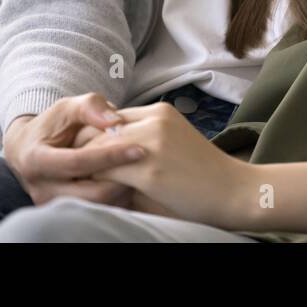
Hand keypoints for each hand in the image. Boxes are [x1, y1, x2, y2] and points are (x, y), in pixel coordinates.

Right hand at [1, 92, 140, 207]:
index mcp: (36, 160)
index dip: (110, 156)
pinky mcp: (64, 214)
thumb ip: (90, 107)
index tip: (139, 149)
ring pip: (97, 207)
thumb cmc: (51, 125)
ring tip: (141, 174)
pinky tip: (131, 183)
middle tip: (146, 166)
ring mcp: (52, 205)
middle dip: (121, 180)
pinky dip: (117, 200)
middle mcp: (42, 189)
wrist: (28, 149)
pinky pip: (97, 212)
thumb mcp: (67, 108)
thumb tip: (116, 120)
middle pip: (90, 194)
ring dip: (122, 192)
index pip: (78, 163)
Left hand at [81, 102, 248, 226]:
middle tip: (72, 175)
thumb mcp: (170, 145)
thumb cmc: (202, 176)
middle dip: (81, 153)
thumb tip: (99, 160)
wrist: (235, 190)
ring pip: (96, 150)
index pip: (108, 118)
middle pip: (97, 130)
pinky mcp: (149, 169)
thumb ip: (138, 144)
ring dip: (84, 170)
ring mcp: (152, 142)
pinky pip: (106, 173)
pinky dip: (95, 184)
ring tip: (78, 186)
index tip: (84, 161)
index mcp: (160, 111)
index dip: (92, 139)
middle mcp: (155, 119)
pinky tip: (94, 196)